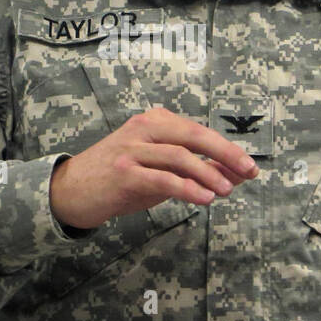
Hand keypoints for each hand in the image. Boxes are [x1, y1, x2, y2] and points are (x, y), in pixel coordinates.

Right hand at [50, 106, 259, 229]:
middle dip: (225, 153)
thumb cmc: (119, 179)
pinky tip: (204, 198)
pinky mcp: (123, 173)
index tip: (249, 166)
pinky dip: (187, 188)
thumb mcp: (159, 169)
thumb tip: (234, 175)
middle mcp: (143, 129)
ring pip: (179, 156)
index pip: (198, 131)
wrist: (71, 191)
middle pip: (193, 135)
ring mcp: (131, 150)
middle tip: (248, 171)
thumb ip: (193, 169)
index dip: (227, 148)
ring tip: (227, 190)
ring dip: (208, 174)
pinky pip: (162, 178)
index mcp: (154, 121)